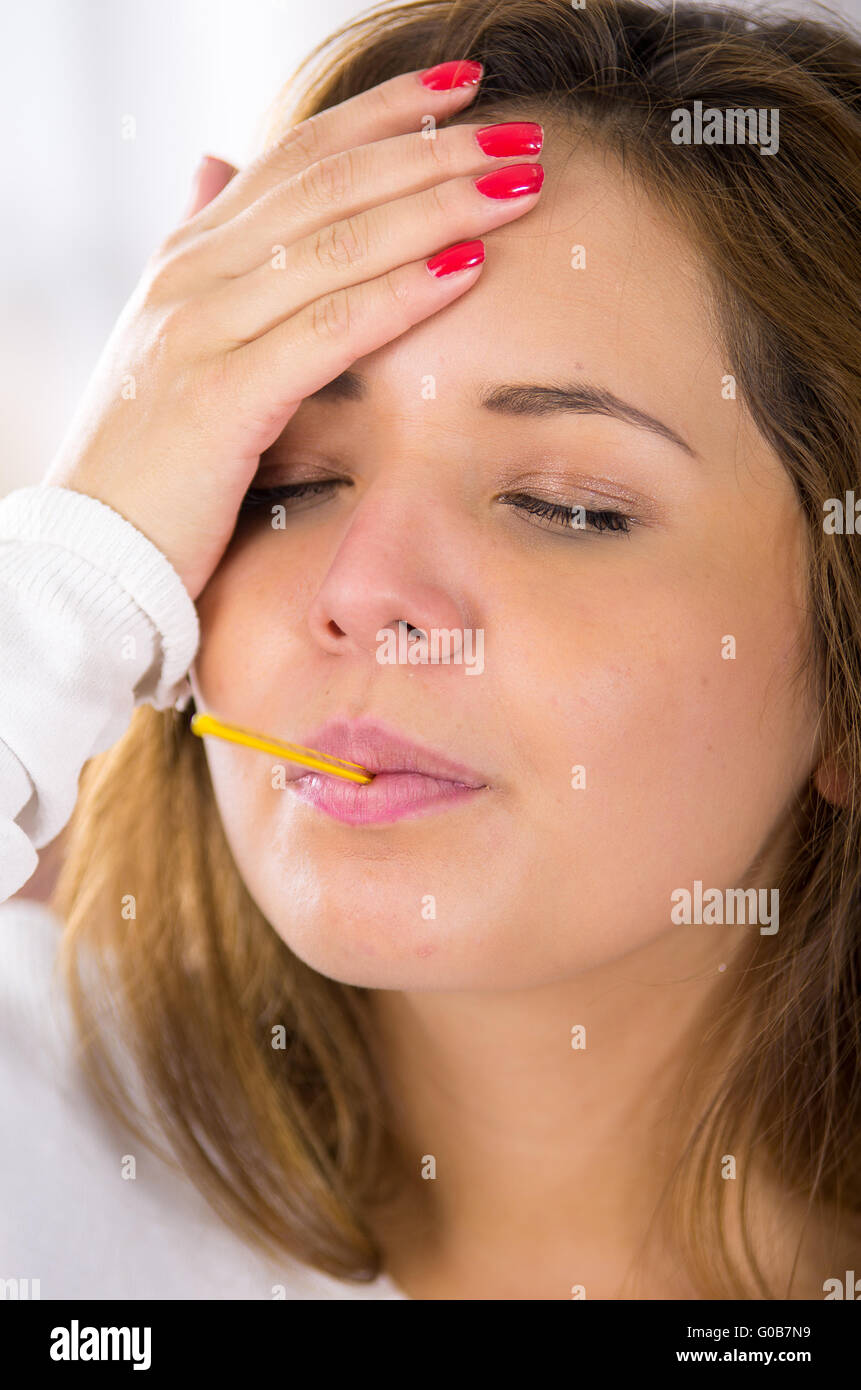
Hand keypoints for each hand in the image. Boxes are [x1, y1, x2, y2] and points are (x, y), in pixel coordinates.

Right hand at [44, 65, 543, 599]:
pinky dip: (400, 296)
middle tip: (520, 134)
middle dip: (433, 151)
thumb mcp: (172, 338)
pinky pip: (326, 331)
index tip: (464, 88)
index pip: (298, 155)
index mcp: (189, 256)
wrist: (91, 549)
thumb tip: (216, 163)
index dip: (385, 112)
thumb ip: (206, 253)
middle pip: (329, 184)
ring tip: (517, 186)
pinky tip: (466, 271)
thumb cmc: (150, 456)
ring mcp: (201, 331)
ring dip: (437, 208)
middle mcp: (192, 275)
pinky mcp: (221, 399)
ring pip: (336, 244)